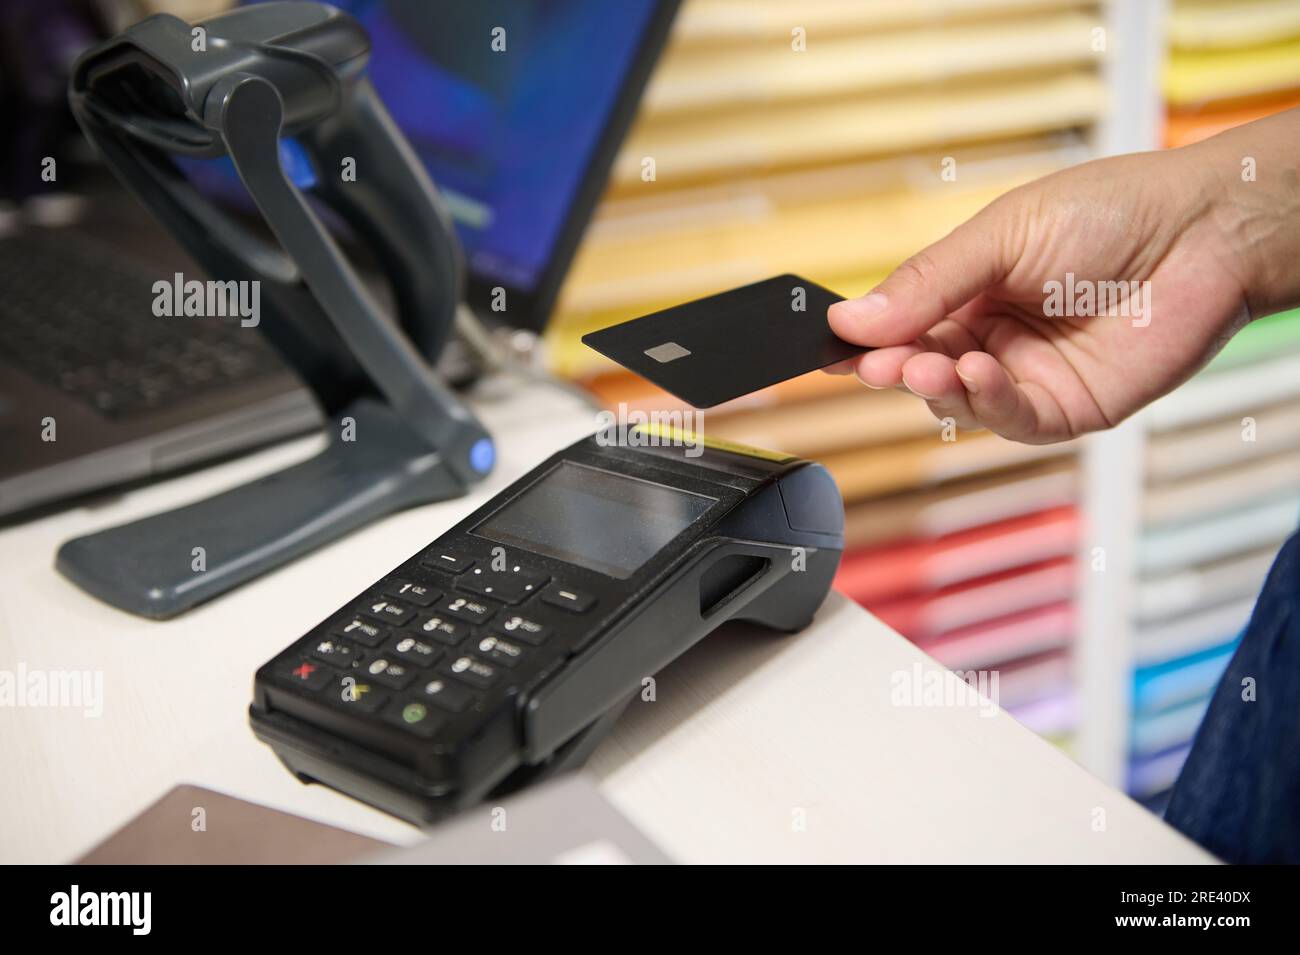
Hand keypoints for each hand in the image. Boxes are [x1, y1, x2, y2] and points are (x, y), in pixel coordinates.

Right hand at [826, 109, 1299, 443]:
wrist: (1204, 232)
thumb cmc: (1111, 212)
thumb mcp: (1001, 234)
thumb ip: (928, 282)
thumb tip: (851, 317)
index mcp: (970, 289)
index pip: (902, 322)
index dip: (865, 338)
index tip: (827, 347)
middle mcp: (993, 336)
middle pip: (919, 368)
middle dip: (892, 367)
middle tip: (873, 363)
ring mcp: (1027, 375)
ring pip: (956, 400)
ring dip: (933, 386)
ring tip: (925, 364)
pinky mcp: (1066, 408)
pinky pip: (1010, 418)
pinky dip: (985, 400)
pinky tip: (975, 373)